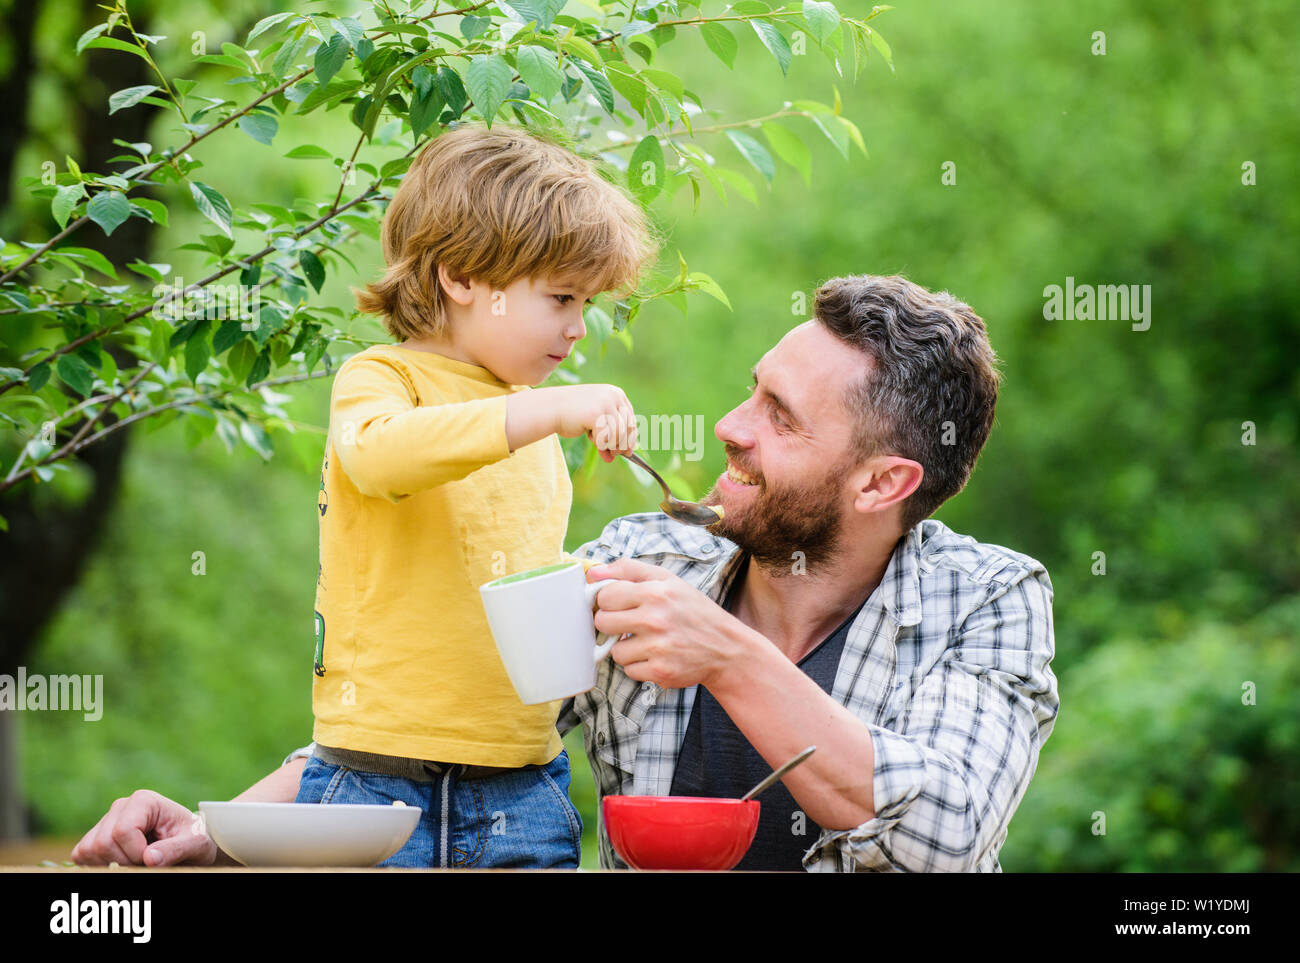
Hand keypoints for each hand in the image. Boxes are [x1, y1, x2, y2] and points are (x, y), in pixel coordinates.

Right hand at [71, 789, 220, 866]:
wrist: (189, 840)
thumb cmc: (194, 838)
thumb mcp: (195, 843)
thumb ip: (176, 849)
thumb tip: (149, 858)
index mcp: (144, 800)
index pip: (122, 831)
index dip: (136, 853)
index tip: (155, 857)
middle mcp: (121, 806)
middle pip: (102, 843)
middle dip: (124, 861)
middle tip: (146, 862)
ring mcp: (106, 820)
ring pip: (88, 850)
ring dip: (111, 864)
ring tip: (136, 862)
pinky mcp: (96, 835)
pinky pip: (81, 854)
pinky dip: (97, 865)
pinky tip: (121, 863)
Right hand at [548, 384, 637, 462]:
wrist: (550, 408)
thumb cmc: (572, 415)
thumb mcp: (597, 421)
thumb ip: (611, 432)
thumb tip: (625, 453)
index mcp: (616, 394)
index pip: (631, 419)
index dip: (630, 438)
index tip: (627, 451)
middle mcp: (613, 396)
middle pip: (627, 428)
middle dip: (620, 445)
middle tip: (612, 454)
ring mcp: (605, 403)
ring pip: (618, 435)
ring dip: (609, 445)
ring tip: (597, 443)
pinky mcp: (596, 414)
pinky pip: (606, 437)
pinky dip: (600, 443)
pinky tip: (590, 437)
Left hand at [586, 558, 752, 688]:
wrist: (725, 648)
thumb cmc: (693, 611)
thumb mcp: (668, 581)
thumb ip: (629, 570)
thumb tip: (593, 573)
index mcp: (656, 592)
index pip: (605, 595)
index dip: (609, 601)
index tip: (619, 604)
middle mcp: (655, 619)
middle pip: (602, 622)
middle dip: (612, 624)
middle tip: (630, 624)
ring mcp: (657, 648)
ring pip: (614, 651)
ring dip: (626, 648)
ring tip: (648, 642)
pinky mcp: (660, 671)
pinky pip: (629, 670)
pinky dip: (639, 666)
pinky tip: (656, 657)